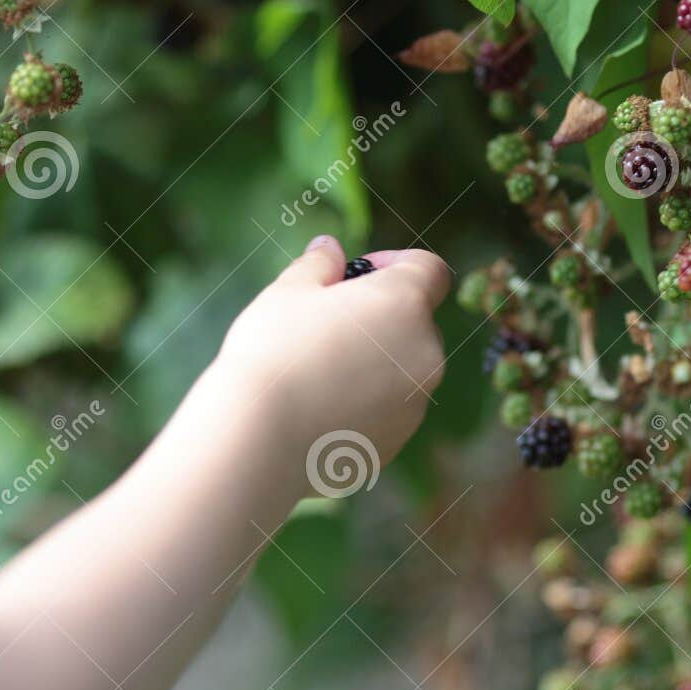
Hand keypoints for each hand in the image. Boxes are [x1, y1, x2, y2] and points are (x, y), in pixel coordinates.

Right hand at [214, 237, 450, 478]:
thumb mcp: (289, 292)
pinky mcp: (398, 439)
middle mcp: (426, 352)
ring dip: (374, 359)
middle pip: (416, 320)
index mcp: (405, 304)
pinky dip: (364, 401)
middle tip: (327, 322)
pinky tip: (318, 407)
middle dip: (381, 314)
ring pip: (404, 367)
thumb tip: (330, 248)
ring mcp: (415, 402)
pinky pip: (388, 408)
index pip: (430, 269)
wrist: (261, 441)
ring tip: (316, 369)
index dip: (396, 262)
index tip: (356, 274)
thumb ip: (319, 264)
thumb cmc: (274, 353)